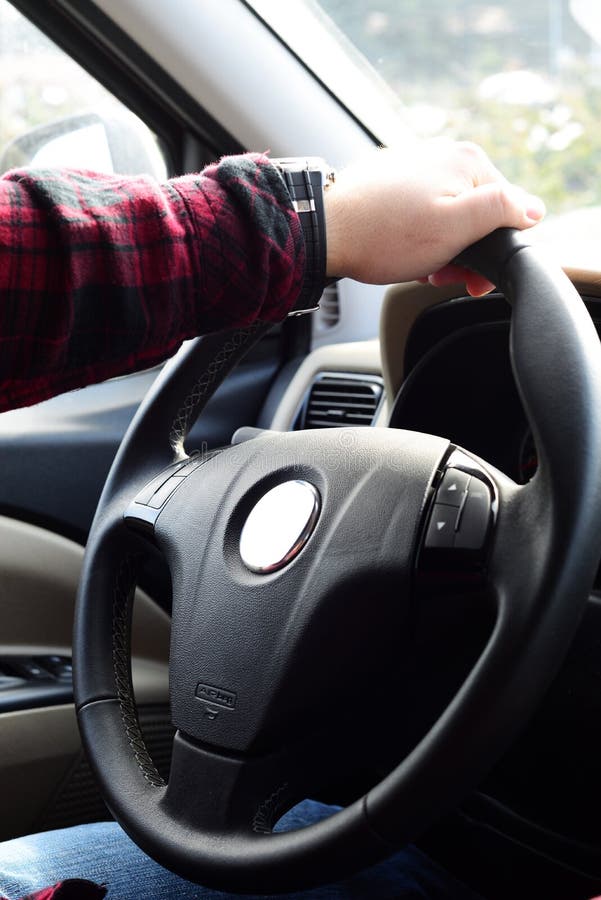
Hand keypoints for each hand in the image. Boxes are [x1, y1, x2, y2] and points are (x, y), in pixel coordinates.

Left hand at [324, 139, 544, 296]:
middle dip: (466, 253)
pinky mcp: (395, 183)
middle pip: (478, 215)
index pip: (509, 211)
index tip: (473, 280)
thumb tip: (535, 209)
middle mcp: (445, 156)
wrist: (326, 232)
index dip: (495, 252)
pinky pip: (424, 215)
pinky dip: (421, 239)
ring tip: (420, 267)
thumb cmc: (385, 235)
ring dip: (443, 251)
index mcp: (469, 161)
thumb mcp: (455, 227)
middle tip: (441, 275)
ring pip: (450, 219)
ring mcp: (418, 168)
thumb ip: (502, 211)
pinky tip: (404, 254)